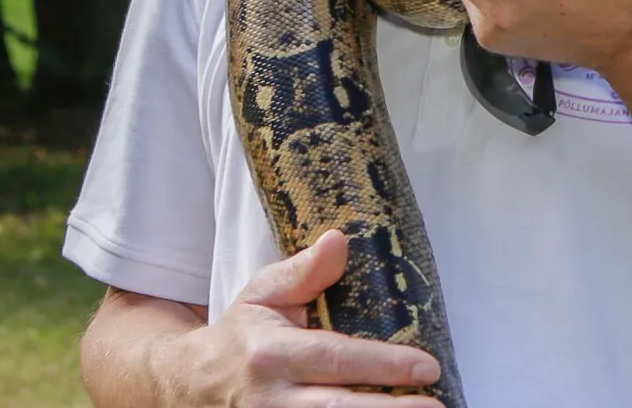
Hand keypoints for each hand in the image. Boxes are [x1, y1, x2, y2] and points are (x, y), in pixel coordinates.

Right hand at [177, 230, 443, 406]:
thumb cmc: (245, 332)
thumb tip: (339, 241)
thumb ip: (303, 271)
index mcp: (270, 353)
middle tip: (435, 406)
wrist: (195, 382)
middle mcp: (272, 398)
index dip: (384, 366)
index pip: (336, 360)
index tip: (427, 367)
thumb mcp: (264, 292)